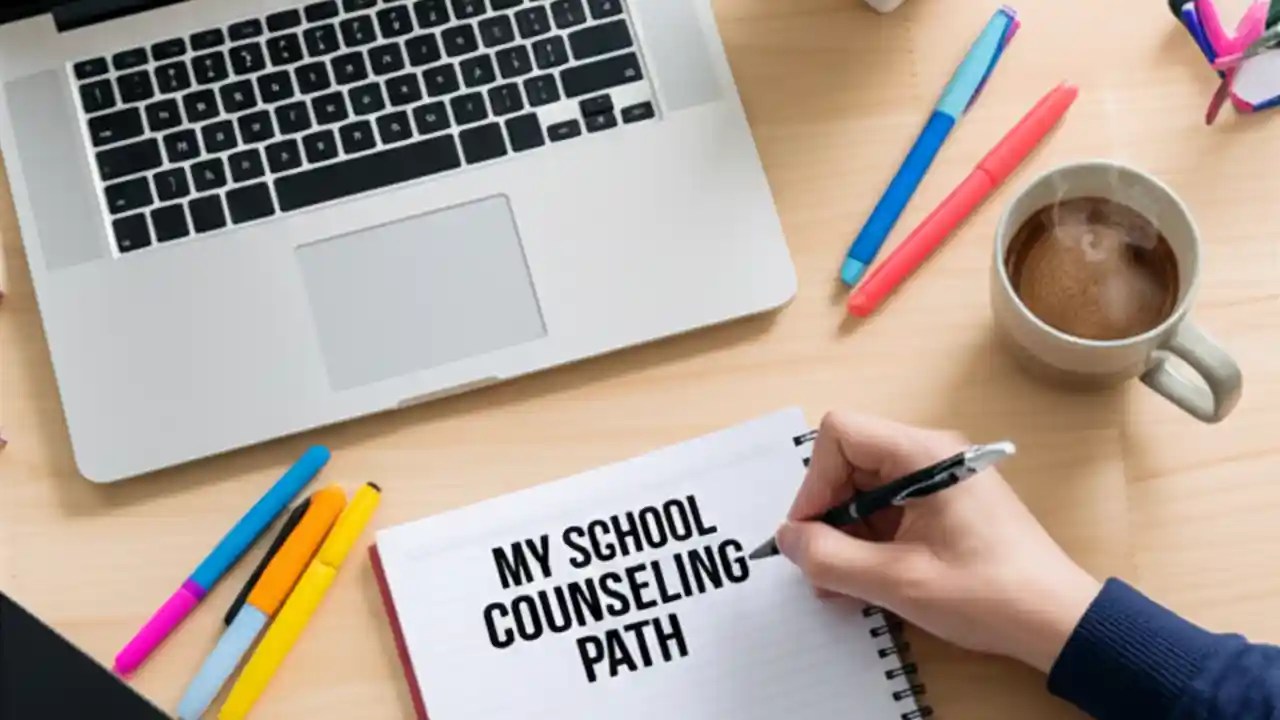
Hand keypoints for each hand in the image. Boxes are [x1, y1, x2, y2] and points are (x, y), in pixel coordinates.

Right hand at [774, 413, 1101, 672]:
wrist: (1057, 620)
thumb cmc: (989, 594)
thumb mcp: (898, 581)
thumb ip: (831, 558)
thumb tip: (787, 539)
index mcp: (925, 455)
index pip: (841, 434)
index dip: (814, 482)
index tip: (811, 533)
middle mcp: (932, 454)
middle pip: (850, 460)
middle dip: (828, 513)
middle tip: (821, 566)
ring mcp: (941, 478)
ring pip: (867, 488)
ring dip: (847, 533)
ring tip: (844, 584)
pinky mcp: (947, 503)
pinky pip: (890, 508)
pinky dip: (871, 540)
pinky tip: (868, 580)